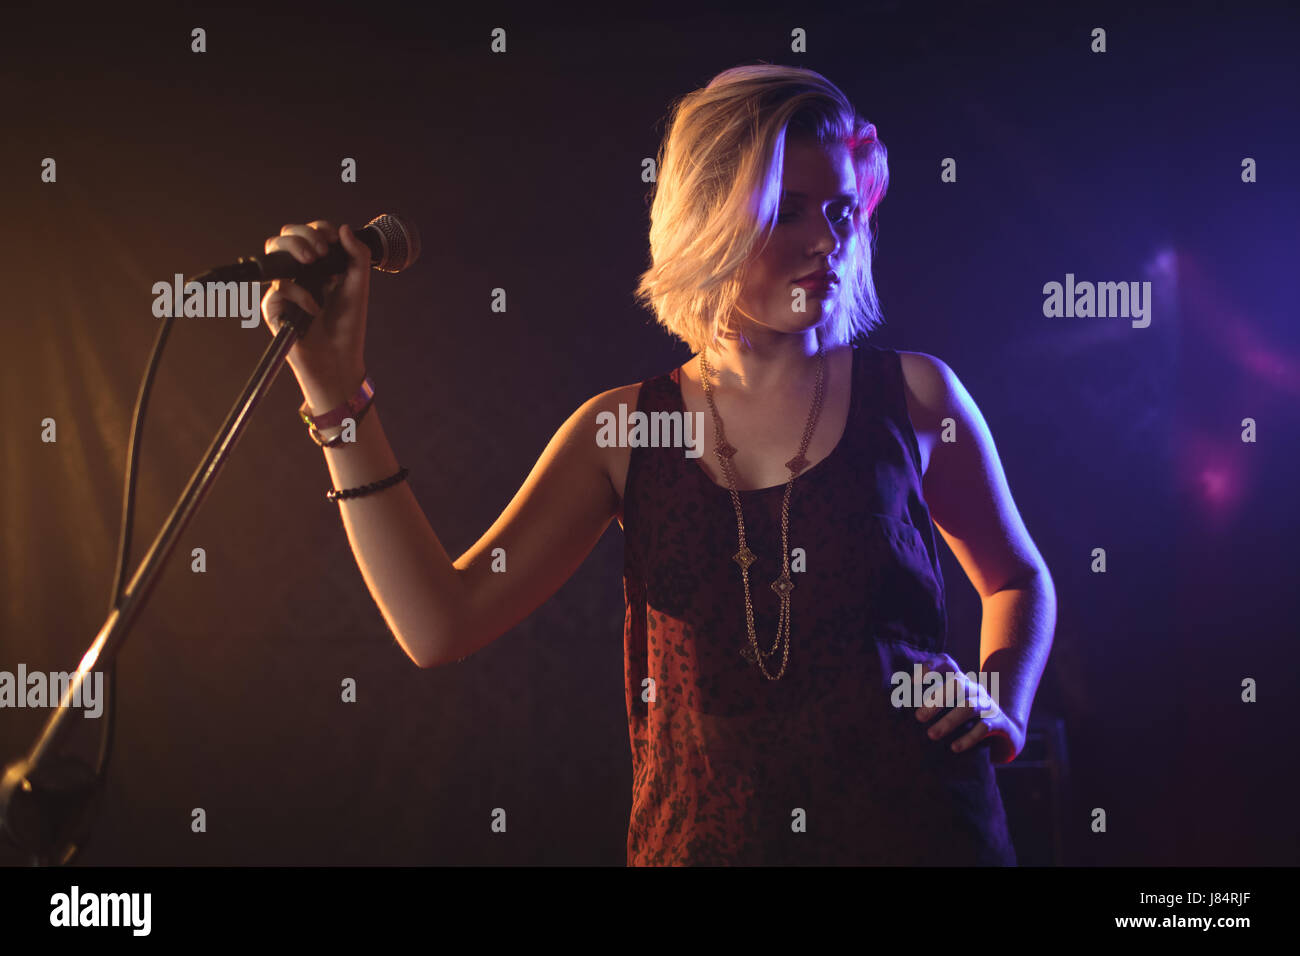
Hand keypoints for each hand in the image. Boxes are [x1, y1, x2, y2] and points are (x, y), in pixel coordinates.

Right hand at [260, 219, 370, 403]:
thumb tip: (344, 228)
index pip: (308, 234)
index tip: (333, 239)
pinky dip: (299, 294)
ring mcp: (284, 288)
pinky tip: (314, 308)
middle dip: (301, 235)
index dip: (317, 229)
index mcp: (318, 265)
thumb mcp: (359, 285)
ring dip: (293, 249)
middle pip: (284, 237)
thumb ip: (356, 256)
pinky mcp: (273, 307)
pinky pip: (278, 288)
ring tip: (313, 262)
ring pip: (273, 253)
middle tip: (320, 252)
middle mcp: (297, 273)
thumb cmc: (348, 324)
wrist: (339, 357)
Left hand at [912, 654, 1024, 763]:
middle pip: (956, 683)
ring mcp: (988, 704)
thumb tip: (895, 707)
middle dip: (936, 699)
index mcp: (958, 680)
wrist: (1006, 733)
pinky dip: (968, 737)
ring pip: (969, 706)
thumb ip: (927, 703)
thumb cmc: (965, 720)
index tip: (910, 682)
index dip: (929, 667)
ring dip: (948, 721)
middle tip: (918, 718)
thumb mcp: (949, 707)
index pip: (945, 663)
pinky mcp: (999, 723)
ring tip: (931, 735)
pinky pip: (985, 727)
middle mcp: (973, 688)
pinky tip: (954, 748)